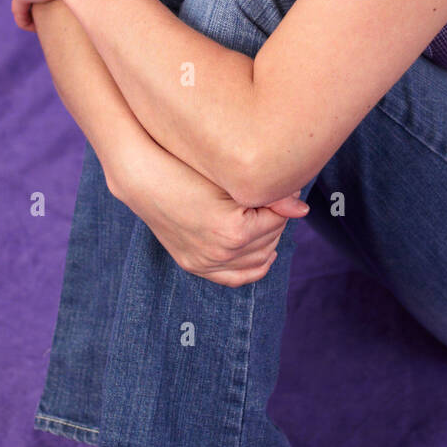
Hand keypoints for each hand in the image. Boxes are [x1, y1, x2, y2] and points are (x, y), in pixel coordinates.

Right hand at [111, 134, 310, 287]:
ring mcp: (205, 263)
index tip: (283, 187)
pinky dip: (253, 267)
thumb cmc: (186, 168)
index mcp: (234, 230)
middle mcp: (220, 253)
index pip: (277, 220)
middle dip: (277, 220)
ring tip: (270, 219)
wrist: (143, 178)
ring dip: (268, 241)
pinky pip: (233, 278)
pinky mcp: (194, 265)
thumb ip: (271, 195)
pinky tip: (265, 253)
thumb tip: (303, 210)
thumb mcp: (229, 179)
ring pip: (256, 260)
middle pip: (269, 240)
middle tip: (276, 200)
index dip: (282, 202)